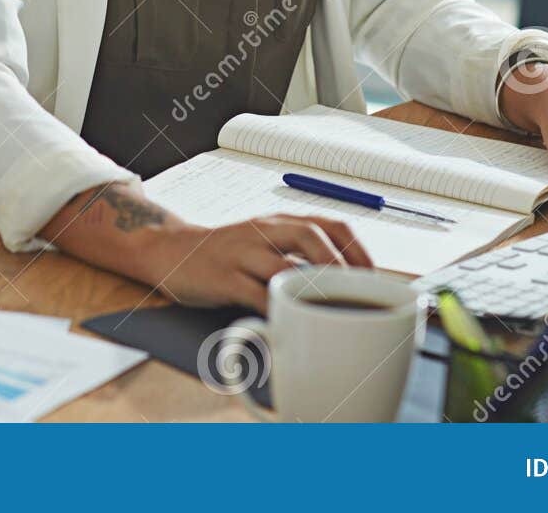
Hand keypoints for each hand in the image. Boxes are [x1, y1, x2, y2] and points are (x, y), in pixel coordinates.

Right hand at [138, 214, 371, 312]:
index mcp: (281, 222)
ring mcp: (243, 253)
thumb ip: (299, 258)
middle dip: (339, 266)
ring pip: (284, 265)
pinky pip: (256, 294)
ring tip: (330, 313)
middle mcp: (265, 231)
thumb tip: (347, 285)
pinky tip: (290, 324)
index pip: (330, 224)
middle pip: (311, 235)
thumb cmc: (229, 255)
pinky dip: (277, 310)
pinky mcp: (224, 277)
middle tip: (354, 295)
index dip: (358, 250)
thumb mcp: (266, 244)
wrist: (172, 252)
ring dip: (312, 290)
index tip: (375, 278)